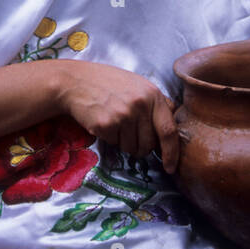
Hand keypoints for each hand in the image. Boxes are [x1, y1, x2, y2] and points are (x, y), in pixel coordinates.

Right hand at [58, 61, 179, 172]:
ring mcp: (123, 115)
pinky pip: (115, 144)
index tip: (170, 167)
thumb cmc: (108, 83)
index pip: (169, 130)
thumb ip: (156, 102)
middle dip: (141, 147)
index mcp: (152, 94)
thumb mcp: (138, 84)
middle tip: (129, 133)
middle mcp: (140, 105)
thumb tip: (173, 120)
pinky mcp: (106, 124)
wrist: (76, 82)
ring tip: (115, 121)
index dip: (172, 152)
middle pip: (149, 144)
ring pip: (132, 148)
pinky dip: (110, 138)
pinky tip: (104, 120)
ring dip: (124, 142)